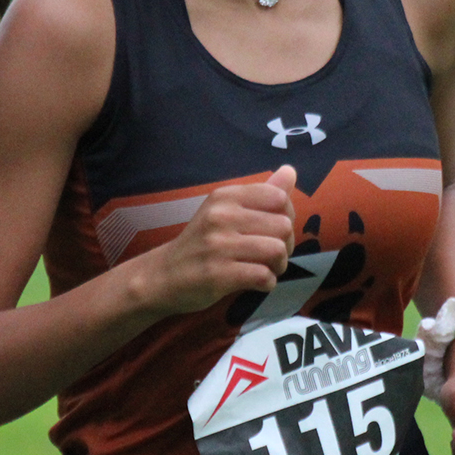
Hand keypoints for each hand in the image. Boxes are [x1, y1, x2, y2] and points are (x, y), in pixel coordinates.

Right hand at [139, 165, 296, 315]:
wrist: (163, 275)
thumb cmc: (202, 242)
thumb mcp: (226, 211)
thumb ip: (262, 193)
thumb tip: (290, 171)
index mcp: (225, 196)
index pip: (279, 198)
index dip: (286, 217)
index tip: (272, 231)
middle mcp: (221, 216)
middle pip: (283, 226)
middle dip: (286, 245)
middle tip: (270, 255)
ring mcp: (218, 246)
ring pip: (277, 250)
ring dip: (279, 265)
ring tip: (266, 269)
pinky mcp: (218, 274)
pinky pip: (263, 276)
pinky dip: (268, 283)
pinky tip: (257, 283)